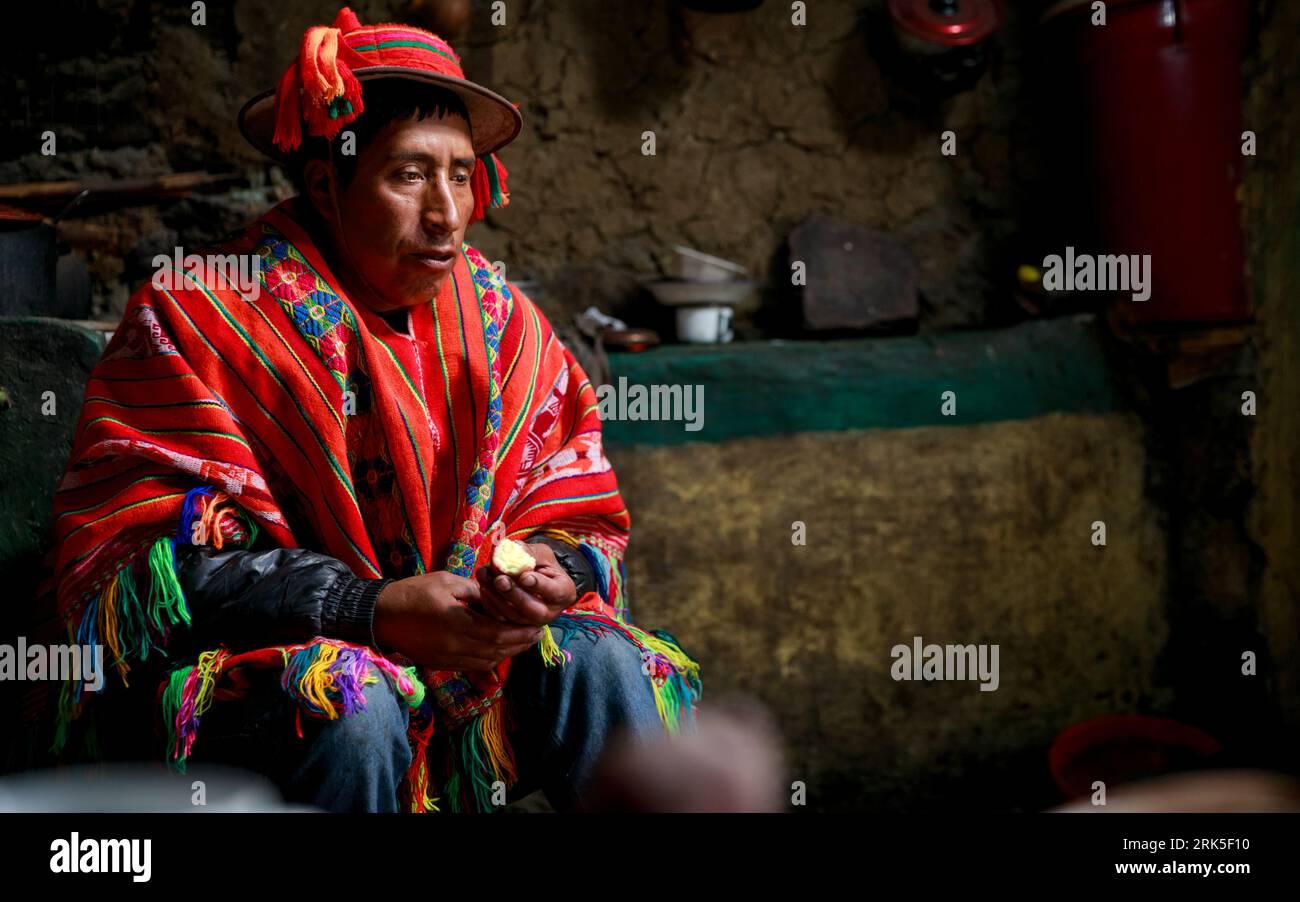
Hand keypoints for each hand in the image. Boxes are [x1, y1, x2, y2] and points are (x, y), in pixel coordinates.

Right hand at [372, 570, 541, 671]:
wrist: (381, 615)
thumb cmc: (413, 592)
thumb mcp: (445, 581)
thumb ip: (474, 590)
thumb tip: (496, 597)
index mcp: (457, 622)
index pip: (497, 634)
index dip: (520, 633)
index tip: (536, 626)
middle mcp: (454, 645)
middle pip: (496, 651)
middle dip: (519, 644)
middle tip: (536, 635)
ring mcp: (447, 658)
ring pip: (486, 662)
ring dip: (507, 653)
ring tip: (522, 642)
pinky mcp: (441, 663)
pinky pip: (472, 666)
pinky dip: (490, 659)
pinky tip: (499, 650)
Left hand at [474, 542, 576, 626]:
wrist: (534, 577)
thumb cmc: (541, 564)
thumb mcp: (541, 553)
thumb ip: (529, 552)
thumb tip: (511, 548)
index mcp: (564, 592)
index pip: (554, 591)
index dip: (539, 585)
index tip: (524, 576)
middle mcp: (551, 612)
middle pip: (534, 610)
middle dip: (515, 595)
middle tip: (500, 580)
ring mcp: (532, 622)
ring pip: (514, 616)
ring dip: (497, 597)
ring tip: (485, 577)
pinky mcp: (515, 626)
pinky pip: (502, 620)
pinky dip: (490, 604)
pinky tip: (482, 587)